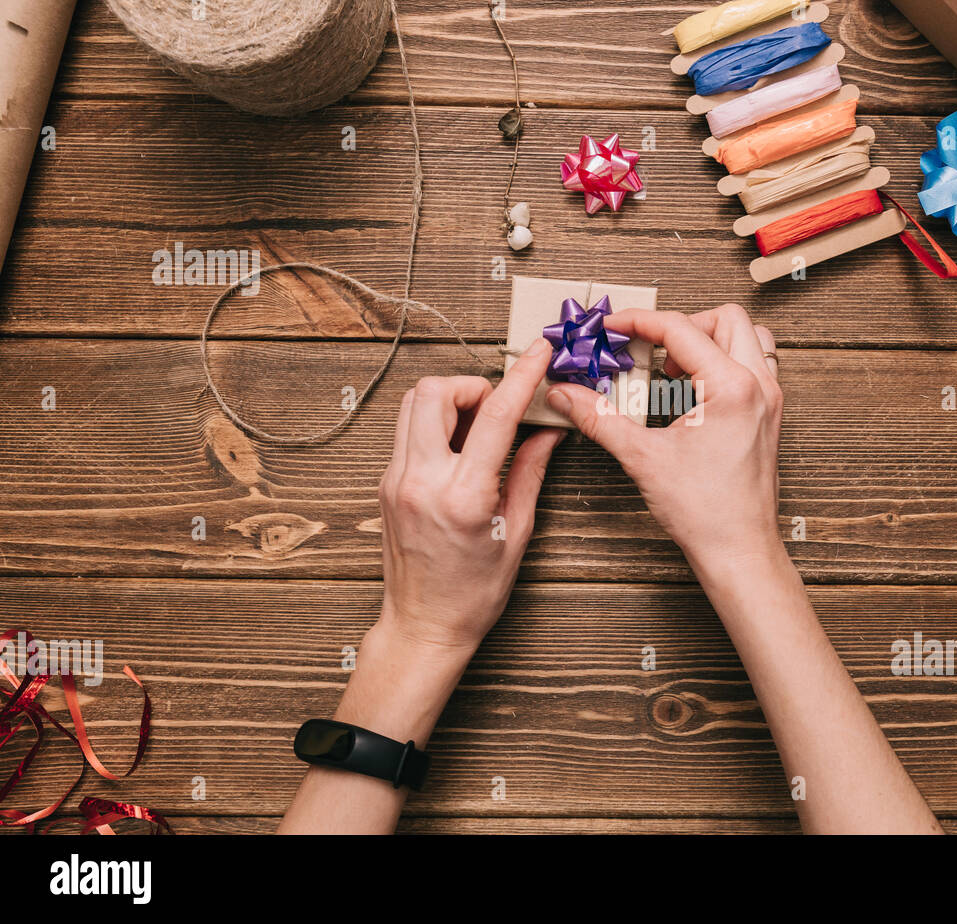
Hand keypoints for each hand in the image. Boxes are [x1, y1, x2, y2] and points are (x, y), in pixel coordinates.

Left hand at [376, 337, 563, 652]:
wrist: (423, 627)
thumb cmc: (472, 593)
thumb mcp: (516, 533)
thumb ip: (530, 473)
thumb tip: (547, 432)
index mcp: (463, 496)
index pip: (494, 415)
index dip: (521, 376)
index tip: (538, 353)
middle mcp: (421, 481)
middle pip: (435, 391)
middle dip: (472, 384)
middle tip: (499, 406)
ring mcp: (396, 481)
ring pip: (413, 403)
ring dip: (449, 400)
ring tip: (479, 428)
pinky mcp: (385, 485)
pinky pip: (407, 431)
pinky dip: (435, 424)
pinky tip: (460, 449)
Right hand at [544, 304, 782, 573]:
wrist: (739, 550)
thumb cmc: (705, 512)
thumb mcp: (642, 457)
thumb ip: (600, 417)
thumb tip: (567, 395)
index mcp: (732, 388)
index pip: (681, 330)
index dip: (639, 321)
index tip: (613, 327)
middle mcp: (759, 386)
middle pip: (724, 318)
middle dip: (681, 325)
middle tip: (649, 351)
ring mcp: (770, 400)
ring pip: (747, 336)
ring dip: (709, 340)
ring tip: (675, 371)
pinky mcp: (769, 415)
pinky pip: (754, 365)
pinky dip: (724, 363)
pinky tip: (694, 393)